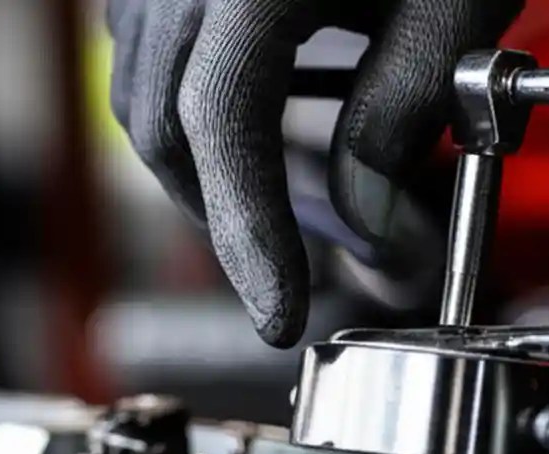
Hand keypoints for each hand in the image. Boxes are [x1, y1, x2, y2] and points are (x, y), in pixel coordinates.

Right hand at [106, 0, 523, 346]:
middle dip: (227, 213)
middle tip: (290, 273)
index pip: (218, 126)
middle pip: (162, 120)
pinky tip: (251, 127)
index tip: (280, 312)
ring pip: (145, 88)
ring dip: (205, 166)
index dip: (248, 234)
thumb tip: (369, 221)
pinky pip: (149, 45)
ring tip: (276, 210)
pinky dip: (192, 107)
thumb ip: (402, 110)